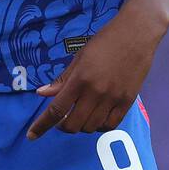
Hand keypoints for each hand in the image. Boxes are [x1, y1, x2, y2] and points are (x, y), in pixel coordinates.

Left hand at [26, 1, 164, 138]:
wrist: (136, 34)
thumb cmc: (105, 42)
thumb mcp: (79, 57)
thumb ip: (62, 79)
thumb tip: (42, 93)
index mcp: (80, 79)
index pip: (56, 109)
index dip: (41, 125)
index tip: (31, 135)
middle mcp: (95, 93)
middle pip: (73, 124)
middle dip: (62, 126)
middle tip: (62, 118)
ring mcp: (112, 99)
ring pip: (90, 127)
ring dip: (81, 125)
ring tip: (81, 113)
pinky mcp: (127, 102)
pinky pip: (109, 125)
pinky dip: (99, 126)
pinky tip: (96, 117)